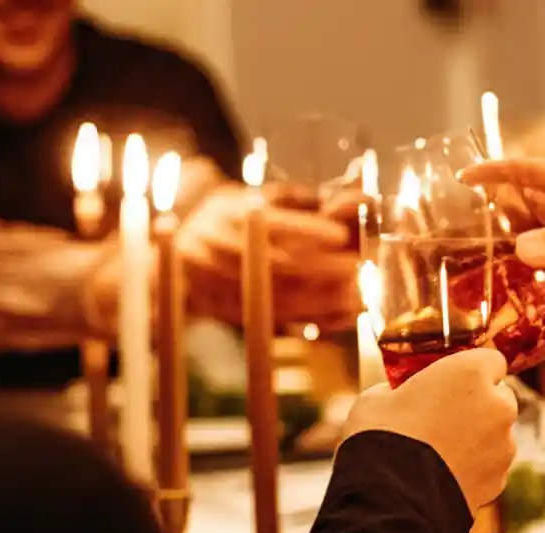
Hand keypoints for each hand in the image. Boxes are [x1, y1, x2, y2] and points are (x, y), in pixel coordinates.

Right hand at [176, 184, 359, 328]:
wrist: (182, 252)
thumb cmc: (239, 218)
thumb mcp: (266, 198)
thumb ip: (312, 201)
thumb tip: (362, 201)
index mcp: (229, 213)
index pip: (271, 223)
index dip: (307, 230)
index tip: (341, 234)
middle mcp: (218, 248)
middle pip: (275, 264)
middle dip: (321, 269)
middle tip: (357, 269)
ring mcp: (218, 284)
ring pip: (274, 297)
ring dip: (320, 301)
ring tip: (356, 296)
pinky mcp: (225, 312)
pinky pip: (273, 320)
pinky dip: (309, 319)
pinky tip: (340, 315)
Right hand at [342, 349, 517, 509]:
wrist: (390, 500)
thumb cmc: (380, 437)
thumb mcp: (377, 397)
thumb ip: (400, 389)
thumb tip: (396, 394)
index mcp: (471, 373)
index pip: (490, 359)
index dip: (470, 369)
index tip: (451, 380)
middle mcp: (497, 405)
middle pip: (499, 397)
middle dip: (478, 403)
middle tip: (443, 415)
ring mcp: (503, 446)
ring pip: (496, 434)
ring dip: (478, 437)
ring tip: (440, 452)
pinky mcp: (499, 481)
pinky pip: (490, 465)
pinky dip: (475, 467)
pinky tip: (445, 475)